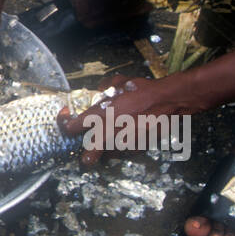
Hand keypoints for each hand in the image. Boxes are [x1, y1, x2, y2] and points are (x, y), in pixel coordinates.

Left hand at [60, 74, 178, 167]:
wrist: (168, 101)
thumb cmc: (142, 90)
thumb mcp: (120, 82)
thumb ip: (107, 87)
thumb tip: (101, 90)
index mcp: (100, 116)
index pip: (73, 126)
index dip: (67, 122)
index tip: (68, 119)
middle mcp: (109, 132)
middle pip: (90, 153)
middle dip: (88, 153)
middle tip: (88, 152)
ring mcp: (123, 143)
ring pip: (109, 151)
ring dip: (108, 145)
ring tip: (116, 134)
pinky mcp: (137, 148)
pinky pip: (125, 150)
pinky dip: (124, 145)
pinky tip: (130, 134)